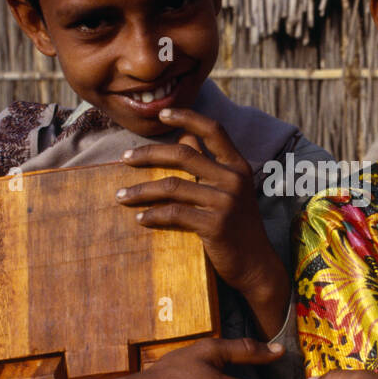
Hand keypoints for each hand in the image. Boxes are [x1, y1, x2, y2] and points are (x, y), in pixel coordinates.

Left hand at [117, 107, 289, 335]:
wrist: (256, 265)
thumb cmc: (238, 226)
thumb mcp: (230, 191)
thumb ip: (209, 164)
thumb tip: (185, 136)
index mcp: (238, 166)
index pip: (213, 130)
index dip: (187, 117)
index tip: (161, 113)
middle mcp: (233, 180)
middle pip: (184, 155)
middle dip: (149, 154)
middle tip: (125, 158)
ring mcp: (225, 202)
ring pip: (172, 187)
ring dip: (141, 190)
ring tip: (121, 196)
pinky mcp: (214, 225)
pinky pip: (174, 214)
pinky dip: (152, 215)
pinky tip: (140, 218)